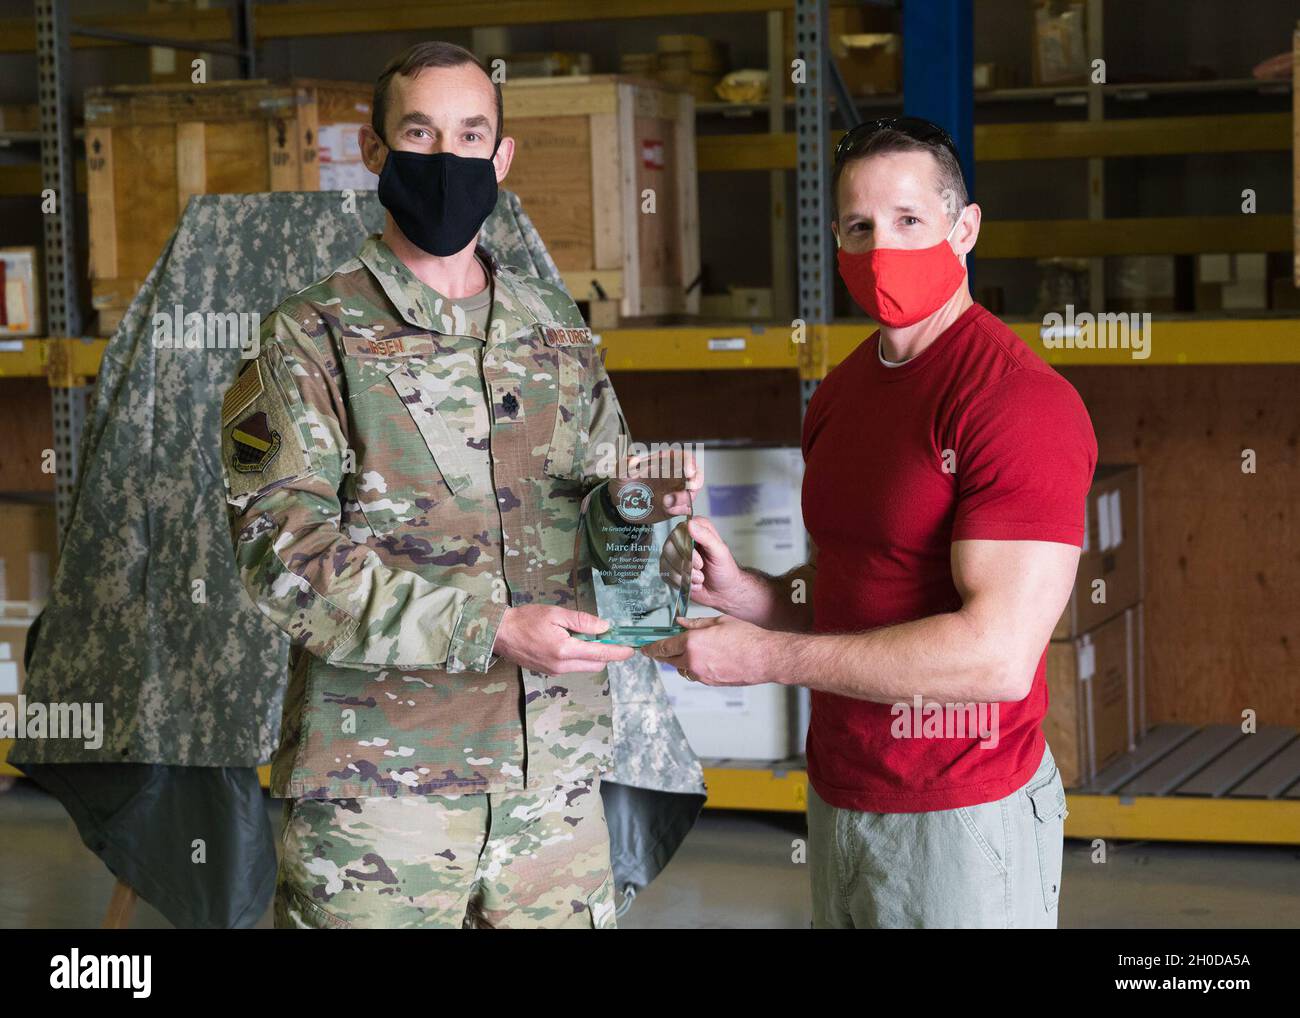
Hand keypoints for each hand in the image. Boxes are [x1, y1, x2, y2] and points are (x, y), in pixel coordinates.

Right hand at [494, 605, 633, 674]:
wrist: (500, 634)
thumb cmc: (526, 620)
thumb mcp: (555, 614)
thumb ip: (582, 621)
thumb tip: (604, 627)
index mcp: (564, 650)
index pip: (600, 654)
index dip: (618, 652)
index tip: (631, 650)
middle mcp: (562, 666)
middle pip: (596, 664)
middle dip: (606, 653)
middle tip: (608, 636)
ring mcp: (555, 672)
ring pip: (585, 666)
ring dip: (592, 654)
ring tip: (586, 635)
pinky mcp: (550, 672)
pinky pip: (573, 667)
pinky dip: (579, 656)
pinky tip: (572, 642)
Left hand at [612, 447, 702, 521]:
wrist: (620, 505)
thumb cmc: (623, 483)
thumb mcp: (619, 472)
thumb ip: (625, 465)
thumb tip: (633, 459)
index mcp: (664, 462)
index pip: (682, 457)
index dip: (689, 461)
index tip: (688, 470)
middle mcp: (673, 476)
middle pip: (694, 475)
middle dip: (696, 481)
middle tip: (689, 488)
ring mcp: (675, 492)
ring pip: (691, 493)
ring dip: (684, 498)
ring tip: (667, 502)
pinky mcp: (673, 507)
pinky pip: (683, 508)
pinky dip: (680, 510)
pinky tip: (668, 509)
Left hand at [639, 614, 776, 686]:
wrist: (765, 658)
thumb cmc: (747, 637)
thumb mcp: (718, 622)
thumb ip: (696, 624)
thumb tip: (679, 623)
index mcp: (692, 643)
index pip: (663, 647)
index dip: (650, 648)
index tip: (644, 648)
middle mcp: (693, 661)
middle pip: (668, 660)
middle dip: (661, 654)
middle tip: (656, 650)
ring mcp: (702, 674)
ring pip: (681, 668)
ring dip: (678, 660)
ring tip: (684, 651)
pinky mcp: (710, 682)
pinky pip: (694, 674)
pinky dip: (692, 667)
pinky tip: (701, 658)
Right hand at [660, 516, 745, 612]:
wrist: (723, 592)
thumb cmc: (725, 570)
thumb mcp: (720, 551)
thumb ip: (706, 536)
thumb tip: (690, 524)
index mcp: (696, 529)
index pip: (679, 531)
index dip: (687, 548)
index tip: (700, 561)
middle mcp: (682, 539)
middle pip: (670, 547)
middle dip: (687, 564)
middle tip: (701, 568)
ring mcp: (674, 555)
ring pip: (667, 563)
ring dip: (686, 575)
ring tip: (700, 577)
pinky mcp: (670, 569)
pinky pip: (666, 575)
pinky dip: (682, 582)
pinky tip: (693, 583)